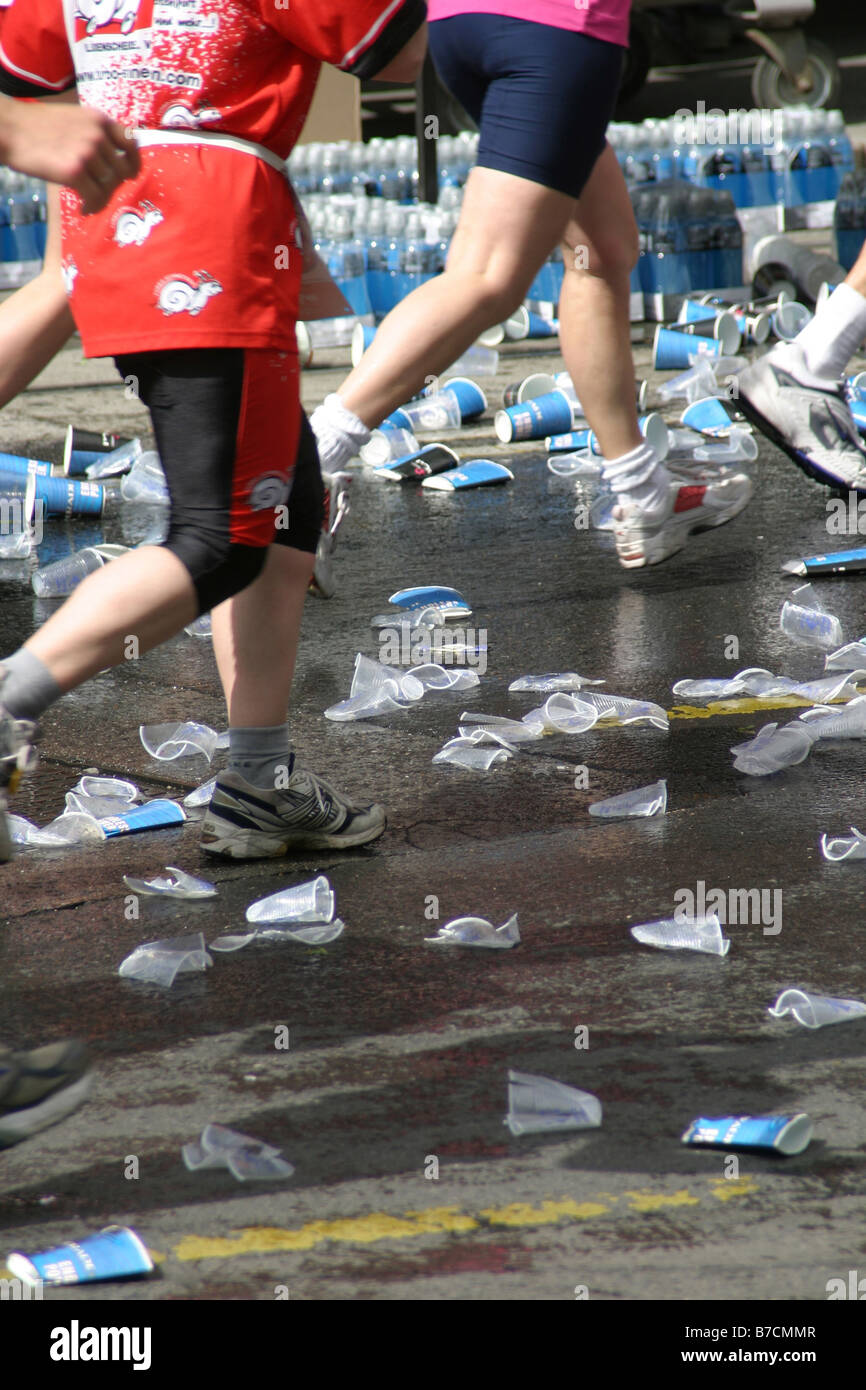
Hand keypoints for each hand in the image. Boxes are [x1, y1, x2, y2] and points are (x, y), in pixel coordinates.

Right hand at [0, 99, 139, 212]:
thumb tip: (112, 161)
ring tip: (88, 203)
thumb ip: (94, 134)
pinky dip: (92, 207)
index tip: (130, 175)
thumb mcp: (73, 119)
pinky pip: (96, 198)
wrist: (9, 128)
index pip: (131, 143)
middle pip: (122, 171)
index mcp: (99, 119)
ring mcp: (87, 152)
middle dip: (113, 185)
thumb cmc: (36, 127)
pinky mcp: (75, 171)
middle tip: (99, 192)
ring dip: (101, 199)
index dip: (134, 162)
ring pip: (110, 187)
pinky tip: (83, 208)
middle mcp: (97, 134)